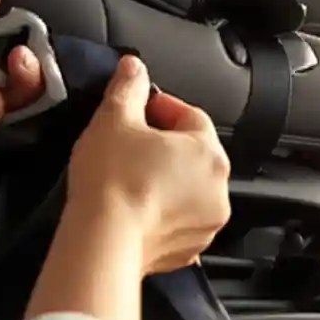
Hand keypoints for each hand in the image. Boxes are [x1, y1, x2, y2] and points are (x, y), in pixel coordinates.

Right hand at [68, 55, 231, 274]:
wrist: (102, 242)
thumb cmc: (112, 183)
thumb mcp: (114, 118)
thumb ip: (128, 87)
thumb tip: (134, 69)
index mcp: (208, 152)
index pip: (190, 115)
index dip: (160, 108)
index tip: (137, 109)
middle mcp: (217, 188)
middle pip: (191, 153)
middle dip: (162, 145)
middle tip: (127, 144)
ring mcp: (205, 223)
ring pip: (186, 189)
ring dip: (164, 180)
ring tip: (127, 178)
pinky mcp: (188, 250)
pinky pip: (177, 221)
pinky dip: (160, 213)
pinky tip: (133, 207)